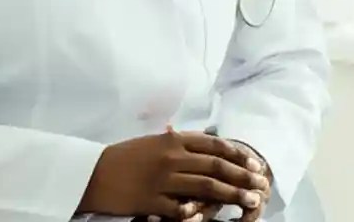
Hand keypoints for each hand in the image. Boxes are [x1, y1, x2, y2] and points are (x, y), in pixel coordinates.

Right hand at [78, 128, 269, 218]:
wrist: (91, 173)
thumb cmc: (123, 157)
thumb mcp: (153, 142)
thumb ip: (179, 142)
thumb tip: (208, 144)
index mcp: (172, 140)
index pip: (214, 145)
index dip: (238, 154)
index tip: (254, 163)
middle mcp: (171, 157)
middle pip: (216, 167)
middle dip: (243, 176)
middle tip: (261, 184)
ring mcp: (162, 180)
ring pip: (207, 187)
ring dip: (233, 194)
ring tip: (251, 201)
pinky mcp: (152, 202)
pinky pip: (182, 210)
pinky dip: (199, 214)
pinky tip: (213, 218)